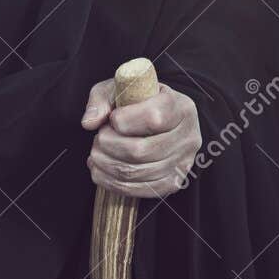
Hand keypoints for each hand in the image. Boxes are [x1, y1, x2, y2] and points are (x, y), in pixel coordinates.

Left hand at [81, 79, 200, 198]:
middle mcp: (189, 137)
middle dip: (109, 145)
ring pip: (136, 172)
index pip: (154, 117)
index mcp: (182, 108)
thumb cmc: (138, 102)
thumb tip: (89, 123)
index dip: (125, 120)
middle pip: (141, 150)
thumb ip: (102, 100)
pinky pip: (138, 190)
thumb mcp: (119, 89)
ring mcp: (183, 164)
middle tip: (99, 138)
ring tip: (96, 152)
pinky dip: (111, 182)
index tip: (112, 118)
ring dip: (106, 164)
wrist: (158, 121)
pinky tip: (100, 169)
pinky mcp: (172, 184)